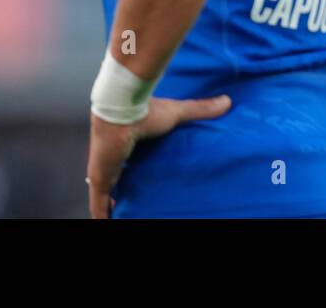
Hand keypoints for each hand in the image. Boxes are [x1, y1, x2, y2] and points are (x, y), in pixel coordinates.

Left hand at [86, 94, 231, 217]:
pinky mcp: (101, 181)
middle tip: (139, 202)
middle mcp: (115, 157)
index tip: (147, 178)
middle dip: (126, 190)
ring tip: (126, 214)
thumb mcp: (177, 113)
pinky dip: (102, 215)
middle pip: (120, 179)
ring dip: (115, 204)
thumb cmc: (146, 111)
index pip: (132, 160)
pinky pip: (99, 204)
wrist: (121, 111)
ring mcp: (106, 170)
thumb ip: (199, 110)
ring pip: (109, 194)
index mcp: (130, 142)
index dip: (137, 169)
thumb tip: (226, 102)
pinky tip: (106, 223)